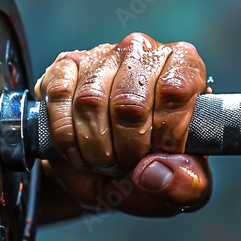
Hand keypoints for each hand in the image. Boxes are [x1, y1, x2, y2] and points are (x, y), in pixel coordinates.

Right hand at [0, 33, 212, 240]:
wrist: (101, 169)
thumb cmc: (149, 171)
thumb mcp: (180, 189)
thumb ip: (185, 186)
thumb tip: (157, 171)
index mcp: (185, 70)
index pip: (180, 87)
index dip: (165, 133)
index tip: (154, 160)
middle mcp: (144, 51)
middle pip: (132, 100)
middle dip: (125, 150)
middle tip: (122, 168)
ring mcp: (100, 55)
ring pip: (91, 100)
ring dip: (93, 148)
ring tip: (100, 163)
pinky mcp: (62, 66)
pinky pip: (55, 96)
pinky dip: (64, 136)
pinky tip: (73, 149)